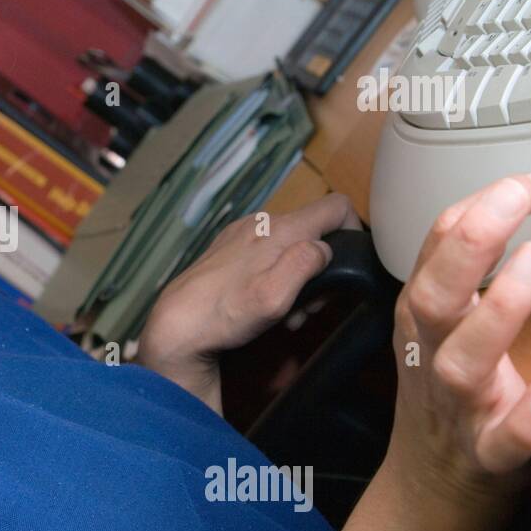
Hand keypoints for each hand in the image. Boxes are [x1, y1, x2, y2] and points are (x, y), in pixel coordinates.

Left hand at [135, 192, 362, 405]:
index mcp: (279, 229)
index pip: (336, 206)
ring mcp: (242, 234)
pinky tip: (263, 305)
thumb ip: (307, 264)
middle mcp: (261, 223)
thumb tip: (325, 248)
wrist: (176, 325)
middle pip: (313, 230)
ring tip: (285, 312)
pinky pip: (266, 254)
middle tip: (310, 305)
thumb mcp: (276, 295)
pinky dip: (275, 276)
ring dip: (298, 277)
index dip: (353, 231)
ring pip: (290, 245)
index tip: (347, 265)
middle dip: (321, 267)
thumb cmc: (225, 313)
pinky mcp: (227, 250)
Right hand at [385, 172, 530, 505]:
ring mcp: (455, 405)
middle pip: (436, 292)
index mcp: (424, 315)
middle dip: (473, 240)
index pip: (437, 246)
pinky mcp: (484, 455)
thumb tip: (510, 206)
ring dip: (498, 310)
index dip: (480, 204)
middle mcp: (432, 352)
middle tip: (519, 197)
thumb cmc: (449, 395)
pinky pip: (501, 440)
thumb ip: (467, 274)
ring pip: (462, 360)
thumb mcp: (443, 326)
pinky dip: (524, 418)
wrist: (431, 487)